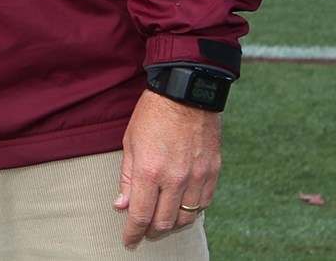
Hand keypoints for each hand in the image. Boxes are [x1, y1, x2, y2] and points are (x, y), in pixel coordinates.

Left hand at [114, 91, 222, 245]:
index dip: (133, 233)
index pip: (141, 215)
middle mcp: (175, 179)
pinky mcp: (213, 172)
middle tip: (144, 230)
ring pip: (187, 217)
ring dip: (173, 223)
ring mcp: (197, 177)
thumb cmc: (152, 116)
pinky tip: (182, 206)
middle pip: (165, 221)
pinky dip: (192, 210)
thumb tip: (122, 206)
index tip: (128, 241)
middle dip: (152, 230)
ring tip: (162, 220)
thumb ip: (127, 178)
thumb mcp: (130, 144)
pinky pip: (204, 203)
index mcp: (149, 171)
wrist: (185, 94)